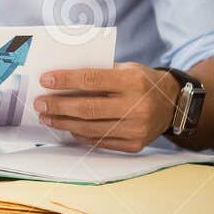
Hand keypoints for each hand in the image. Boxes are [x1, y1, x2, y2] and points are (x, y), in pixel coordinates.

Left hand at [34, 63, 175, 151]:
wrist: (173, 104)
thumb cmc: (142, 81)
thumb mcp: (126, 68)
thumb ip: (98, 73)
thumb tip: (61, 80)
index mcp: (133, 81)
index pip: (91, 79)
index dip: (65, 80)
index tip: (45, 80)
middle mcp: (136, 106)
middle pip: (87, 108)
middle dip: (58, 106)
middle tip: (39, 104)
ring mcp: (136, 129)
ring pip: (90, 128)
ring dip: (63, 123)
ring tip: (47, 117)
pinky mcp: (134, 145)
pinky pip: (99, 141)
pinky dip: (80, 135)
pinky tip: (67, 127)